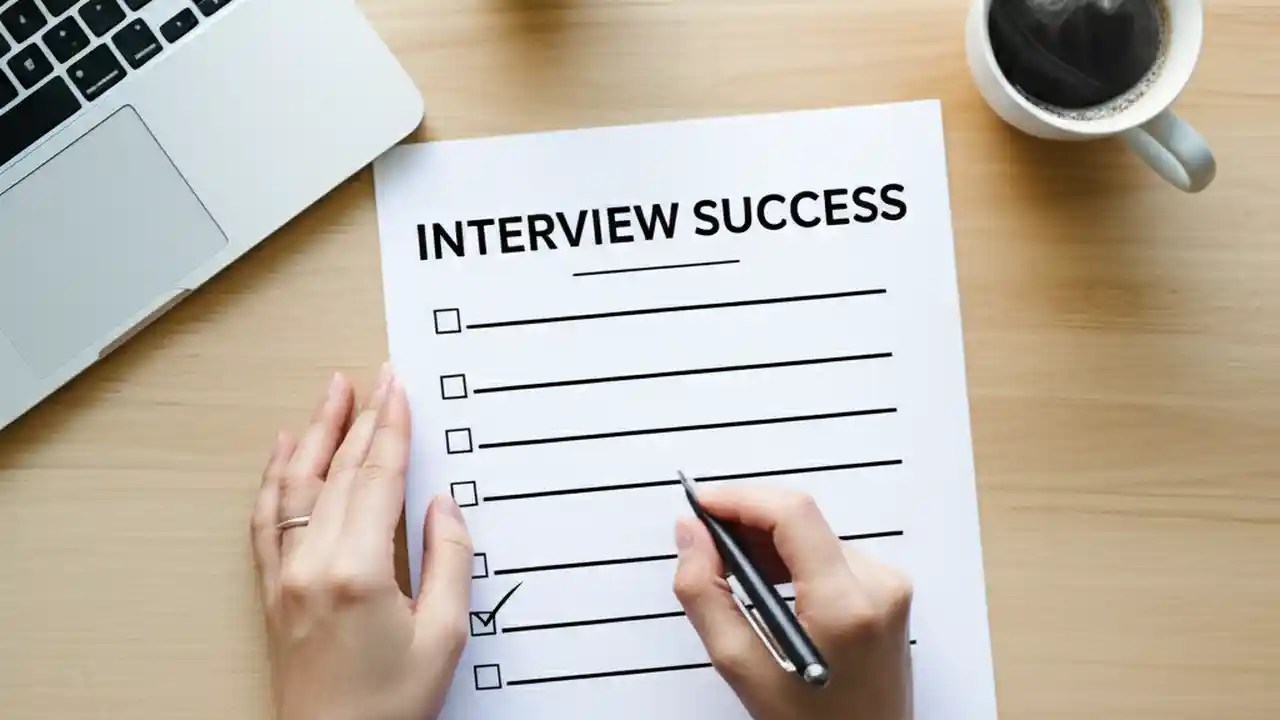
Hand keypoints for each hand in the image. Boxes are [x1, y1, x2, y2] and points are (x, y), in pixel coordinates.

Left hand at [250, 367, 472, 719]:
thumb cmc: (388, 709)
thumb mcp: (442, 638)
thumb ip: (447, 562)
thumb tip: (442, 507)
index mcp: (358, 572)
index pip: (377, 479)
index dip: (391, 429)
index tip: (398, 391)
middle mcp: (312, 565)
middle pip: (336, 472)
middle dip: (357, 419)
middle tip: (372, 379)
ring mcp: (285, 576)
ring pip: (294, 485)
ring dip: (312, 434)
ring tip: (328, 396)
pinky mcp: (272, 592)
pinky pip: (266, 519)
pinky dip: (273, 479)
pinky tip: (281, 453)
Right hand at [673, 487, 912, 719]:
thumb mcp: (742, 667)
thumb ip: (705, 594)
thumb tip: (691, 536)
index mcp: (846, 604)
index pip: (793, 514)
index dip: (740, 498)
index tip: (702, 504)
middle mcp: (878, 585)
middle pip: (802, 520)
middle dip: (746, 519)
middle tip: (703, 539)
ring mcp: (888, 587)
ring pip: (813, 534)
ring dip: (766, 541)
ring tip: (728, 567)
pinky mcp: (887, 591)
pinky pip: (829, 553)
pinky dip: (790, 557)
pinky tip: (763, 580)